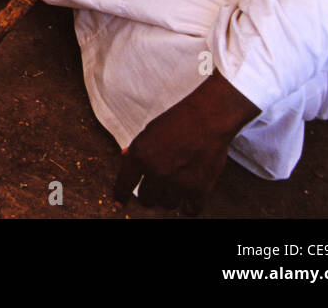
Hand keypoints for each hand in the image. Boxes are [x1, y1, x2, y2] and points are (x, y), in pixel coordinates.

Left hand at [113, 73, 260, 213]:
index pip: (125, 183)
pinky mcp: (199, 189)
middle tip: (158, 184)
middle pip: (147, 199)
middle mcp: (156, 171)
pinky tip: (189, 196)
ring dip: (170, 197)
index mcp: (140, 155)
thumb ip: (138, 148)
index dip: (120, 196)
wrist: (208, 118)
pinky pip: (189, 210)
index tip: (119, 204)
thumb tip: (125, 157)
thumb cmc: (178, 121)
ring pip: (167, 204)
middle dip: (150, 193)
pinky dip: (188, 205)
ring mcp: (177, 182)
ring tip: (177, 181)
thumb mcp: (150, 131)